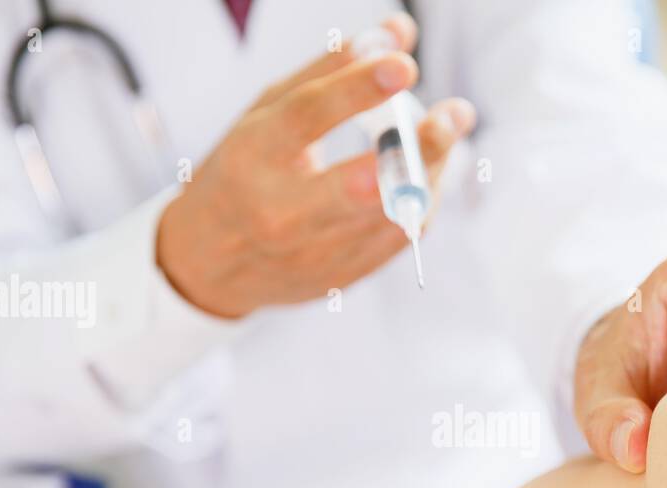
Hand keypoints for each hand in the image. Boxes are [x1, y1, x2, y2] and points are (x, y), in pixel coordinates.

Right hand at [156, 13, 475, 316]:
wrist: (212, 260)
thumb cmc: (243, 171)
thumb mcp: (267, 113)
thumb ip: (332, 71)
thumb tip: (397, 33)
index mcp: (253, 157)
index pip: (307, 117)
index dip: (358, 89)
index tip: (403, 65)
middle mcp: (281, 211)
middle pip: (362, 184)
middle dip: (417, 149)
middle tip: (454, 114)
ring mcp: (313, 252)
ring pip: (394, 213)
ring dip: (433, 168)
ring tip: (446, 129)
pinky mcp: (341, 277)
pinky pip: (399, 237)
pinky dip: (421, 199)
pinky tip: (425, 171)